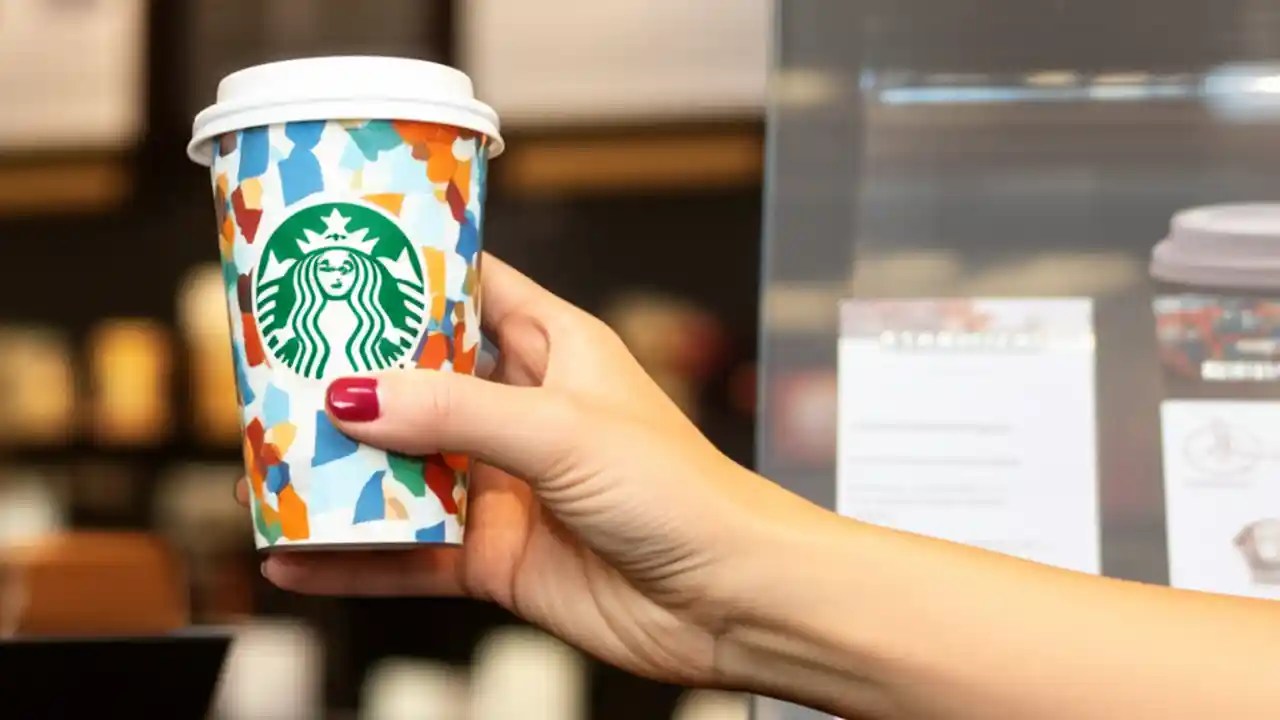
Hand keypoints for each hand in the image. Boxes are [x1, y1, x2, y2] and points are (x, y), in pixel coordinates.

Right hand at [236, 254, 814, 685]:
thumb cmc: (679, 492)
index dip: (408, 274)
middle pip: (416, 384)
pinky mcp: (495, 555)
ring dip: (338, 474)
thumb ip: (456, 412)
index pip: (469, 291)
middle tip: (268, 375)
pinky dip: (354, 559)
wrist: (727, 600)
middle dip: (348, 383)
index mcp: (554, 350)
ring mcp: (504, 485)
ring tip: (262, 469)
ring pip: (402, 471)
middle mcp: (522, 412)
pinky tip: (296, 559)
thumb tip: (354, 396)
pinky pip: (409, 554)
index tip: (335, 262)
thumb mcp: (561, 429)